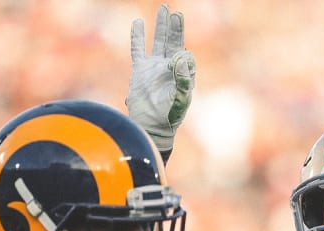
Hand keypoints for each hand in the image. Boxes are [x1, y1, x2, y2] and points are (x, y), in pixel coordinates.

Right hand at [127, 4, 195, 153]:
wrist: (150, 127)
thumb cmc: (169, 116)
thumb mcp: (181, 99)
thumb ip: (184, 79)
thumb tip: (183, 55)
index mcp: (183, 74)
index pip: (185, 55)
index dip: (183, 54)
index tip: (179, 56)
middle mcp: (169, 68)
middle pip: (173, 42)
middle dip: (174, 27)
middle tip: (175, 13)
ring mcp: (154, 67)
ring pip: (158, 41)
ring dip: (161, 26)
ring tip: (164, 9)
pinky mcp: (139, 70)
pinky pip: (137, 49)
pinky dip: (137, 35)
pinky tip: (138, 22)